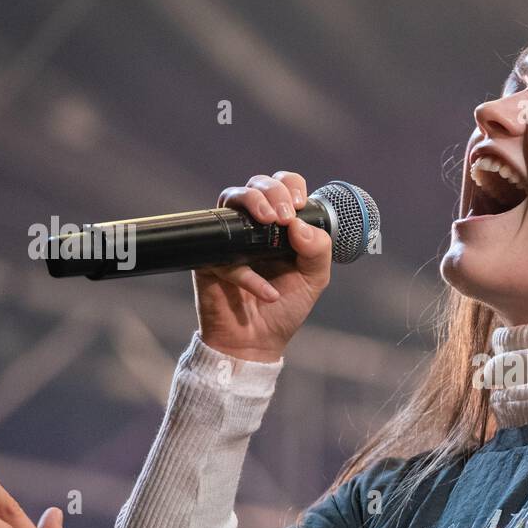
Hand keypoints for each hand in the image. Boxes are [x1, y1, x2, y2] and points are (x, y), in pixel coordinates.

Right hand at [195, 170, 333, 361]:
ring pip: (230, 199)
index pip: (283, 187)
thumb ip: (318, 251)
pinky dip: (247, 273)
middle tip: (283, 216)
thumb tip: (301, 226)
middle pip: (255, 184)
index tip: (299, 205)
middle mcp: (253, 227)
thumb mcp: (313, 279)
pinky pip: (223, 252)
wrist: (256, 343)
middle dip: (271, 190)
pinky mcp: (209, 259)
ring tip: (271, 222)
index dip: (289, 185)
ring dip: (253, 203)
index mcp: (281, 226)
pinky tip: (267, 291)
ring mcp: (230, 239)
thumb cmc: (284, 308)